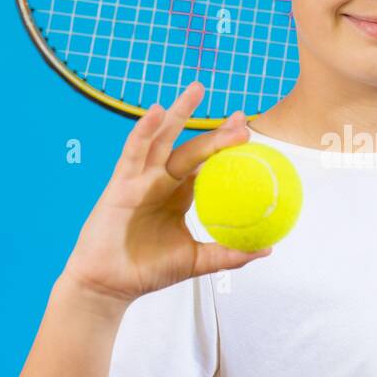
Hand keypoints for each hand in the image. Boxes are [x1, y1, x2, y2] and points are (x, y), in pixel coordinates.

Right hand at [60, 81, 269, 306]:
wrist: (110, 285)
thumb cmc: (146, 270)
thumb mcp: (195, 261)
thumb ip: (228, 254)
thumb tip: (266, 249)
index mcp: (181, 195)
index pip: (209, 165)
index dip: (228, 149)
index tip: (251, 135)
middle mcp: (163, 182)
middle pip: (192, 148)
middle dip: (216, 132)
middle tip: (241, 118)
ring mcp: (141, 179)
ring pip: (162, 140)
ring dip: (178, 114)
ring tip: (197, 91)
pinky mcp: (120, 183)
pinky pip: (133, 152)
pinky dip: (144, 131)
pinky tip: (156, 113)